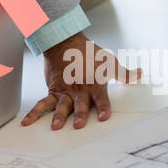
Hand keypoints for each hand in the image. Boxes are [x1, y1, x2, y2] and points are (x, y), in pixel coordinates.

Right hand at [22, 32, 140, 129]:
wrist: (64, 41)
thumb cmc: (87, 53)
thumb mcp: (109, 62)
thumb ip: (124, 73)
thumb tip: (139, 73)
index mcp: (93, 84)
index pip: (100, 98)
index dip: (102, 107)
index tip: (103, 117)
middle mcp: (78, 90)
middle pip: (79, 104)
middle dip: (78, 114)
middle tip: (78, 124)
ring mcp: (64, 91)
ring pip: (60, 106)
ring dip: (58, 116)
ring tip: (55, 127)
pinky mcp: (52, 91)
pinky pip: (42, 104)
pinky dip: (34, 113)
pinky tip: (27, 123)